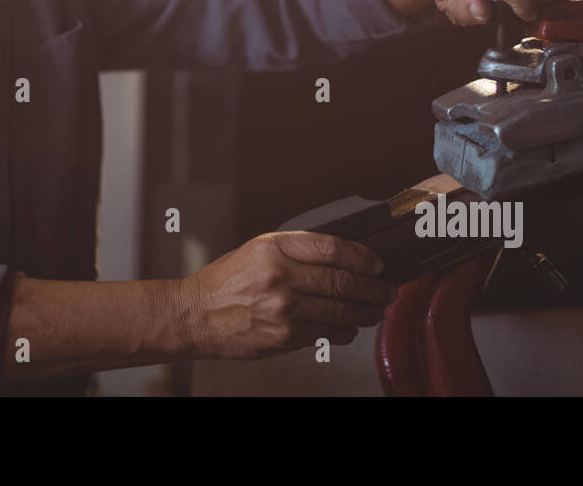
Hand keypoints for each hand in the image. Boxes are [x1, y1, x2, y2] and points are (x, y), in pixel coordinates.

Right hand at [178, 231, 395, 358]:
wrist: (196, 315)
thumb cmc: (226, 281)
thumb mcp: (258, 249)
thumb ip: (296, 250)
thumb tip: (342, 258)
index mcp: (274, 247)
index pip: (333, 248)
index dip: (362, 257)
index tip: (377, 264)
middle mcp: (281, 275)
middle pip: (343, 281)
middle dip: (373, 288)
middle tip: (387, 290)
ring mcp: (284, 309)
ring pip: (341, 311)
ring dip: (366, 312)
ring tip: (375, 311)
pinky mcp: (285, 336)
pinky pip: (327, 334)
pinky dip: (344, 331)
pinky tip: (349, 328)